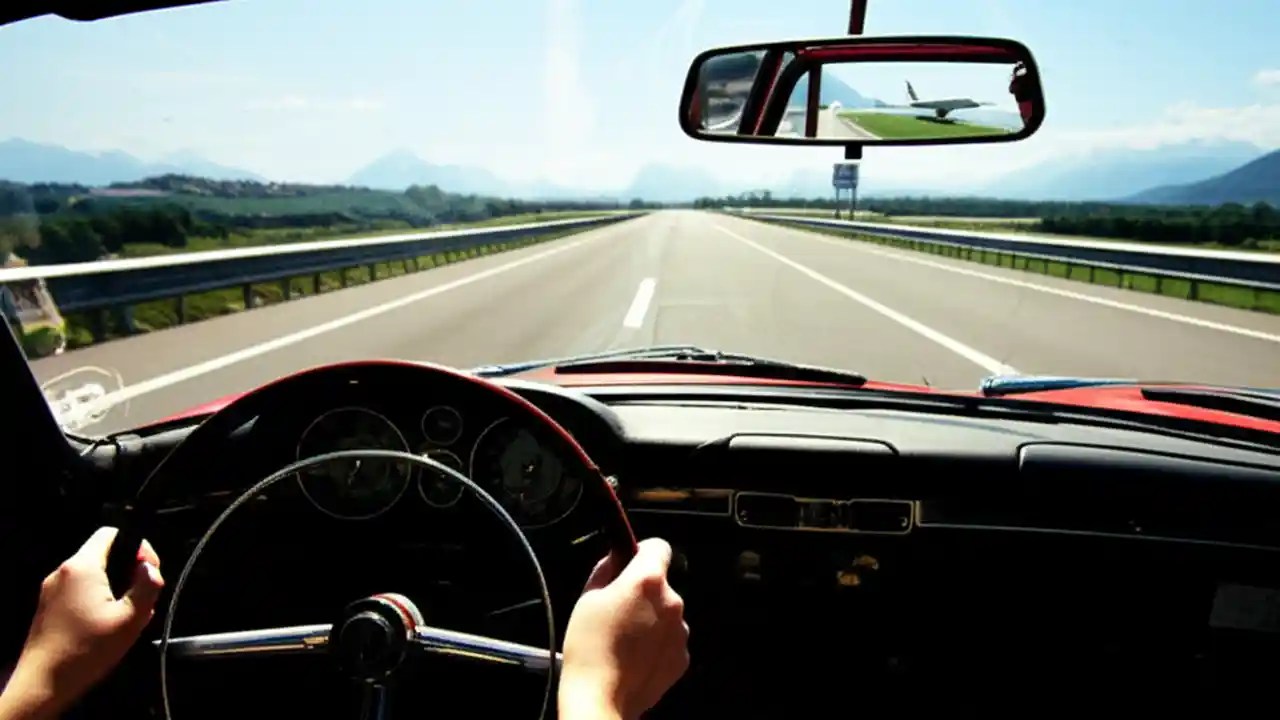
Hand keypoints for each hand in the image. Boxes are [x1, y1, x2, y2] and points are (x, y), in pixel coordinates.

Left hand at [0, 527, 162, 719]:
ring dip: (116, 590)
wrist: (43, 683)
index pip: (113, 532)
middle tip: (142, 600)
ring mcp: (52, 590)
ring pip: (95, 576)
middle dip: (129, 573)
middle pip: (106, 555)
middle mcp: (63, 572)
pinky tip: (106, 627)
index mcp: (82, 567)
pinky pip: (80, 592)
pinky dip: (98, 601)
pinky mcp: (49, 607)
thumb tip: (151, 568)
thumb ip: (148, 586)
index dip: (140, 546)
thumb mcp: (130, 618)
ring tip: (125, 618)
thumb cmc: (85, 650)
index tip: (150, 571)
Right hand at [559, 538, 688, 719]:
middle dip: (643, 592)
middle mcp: (672, 602)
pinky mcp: (683, 656)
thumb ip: (606, 570)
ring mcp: (680, 631)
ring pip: (666, 613)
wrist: (602, 697)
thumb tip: (615, 559)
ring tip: (624, 638)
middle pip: (661, 585)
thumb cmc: (589, 647)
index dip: (642, 552)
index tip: (630, 563)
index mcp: (648, 580)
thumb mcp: (587, 598)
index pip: (658, 546)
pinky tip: (635, 656)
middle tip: (618, 610)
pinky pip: (670, 639)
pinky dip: (657, 643)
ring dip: (651, 619)